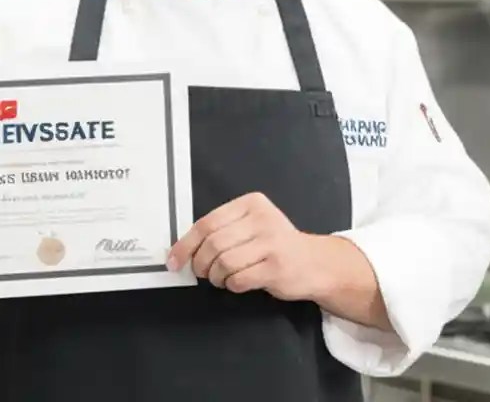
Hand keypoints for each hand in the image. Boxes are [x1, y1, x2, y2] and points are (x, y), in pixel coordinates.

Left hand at [166, 192, 324, 300]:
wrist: (315, 263)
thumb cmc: (276, 245)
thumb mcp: (252, 225)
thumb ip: (223, 230)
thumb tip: (184, 249)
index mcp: (251, 204)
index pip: (207, 223)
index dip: (185, 244)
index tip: (174, 260)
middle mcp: (262, 219)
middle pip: (213, 244)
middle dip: (201, 264)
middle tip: (202, 272)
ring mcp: (271, 243)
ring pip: (224, 263)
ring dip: (217, 277)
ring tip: (223, 278)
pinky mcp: (276, 267)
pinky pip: (239, 279)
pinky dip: (232, 285)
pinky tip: (239, 282)